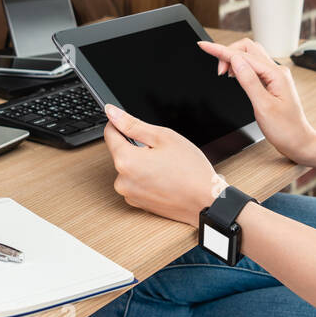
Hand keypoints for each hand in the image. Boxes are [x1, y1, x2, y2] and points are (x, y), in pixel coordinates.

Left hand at [101, 103, 226, 225]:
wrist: (205, 201)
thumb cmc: (190, 170)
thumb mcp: (163, 137)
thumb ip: (133, 124)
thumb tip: (112, 113)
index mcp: (125, 160)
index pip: (110, 133)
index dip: (120, 124)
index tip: (130, 123)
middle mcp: (122, 180)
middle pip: (121, 152)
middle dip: (137, 146)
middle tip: (161, 149)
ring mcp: (129, 194)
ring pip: (129, 167)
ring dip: (142, 163)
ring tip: (166, 166)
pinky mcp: (137, 203)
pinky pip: (136, 182)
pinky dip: (146, 177)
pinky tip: (165, 178)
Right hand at [196, 38, 315, 165]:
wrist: (299, 142)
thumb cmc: (285, 129)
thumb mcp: (263, 106)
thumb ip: (249, 81)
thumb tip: (235, 61)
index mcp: (276, 74)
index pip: (244, 55)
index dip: (221, 51)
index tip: (204, 46)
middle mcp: (277, 71)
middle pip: (248, 48)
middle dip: (228, 53)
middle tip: (217, 71)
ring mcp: (275, 76)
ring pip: (251, 56)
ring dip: (234, 59)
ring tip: (223, 73)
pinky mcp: (272, 82)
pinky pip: (254, 66)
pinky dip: (240, 67)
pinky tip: (234, 75)